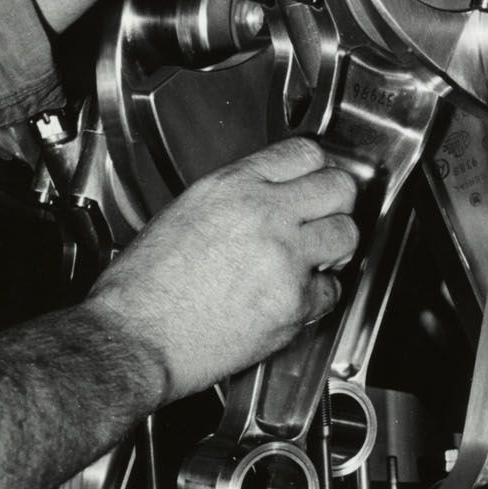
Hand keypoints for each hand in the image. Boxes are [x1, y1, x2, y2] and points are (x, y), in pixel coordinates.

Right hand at [89, 139, 360, 401]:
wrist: (139, 335)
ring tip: (318, 257)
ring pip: (347, 235)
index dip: (318, 168)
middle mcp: (265, 215)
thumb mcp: (186, 212)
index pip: (305, 153)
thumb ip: (236, 199)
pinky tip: (294, 296)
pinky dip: (320, 295)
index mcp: (233, 186)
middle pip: (339, 187)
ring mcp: (286, 258)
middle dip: (337, 204)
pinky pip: (332, 290)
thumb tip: (268, 199)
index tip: (317, 181)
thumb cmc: (147, 284)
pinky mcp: (296, 302)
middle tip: (326, 219)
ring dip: (338, 246)